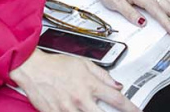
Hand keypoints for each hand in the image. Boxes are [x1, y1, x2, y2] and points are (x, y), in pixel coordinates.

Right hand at [9, 49, 138, 111]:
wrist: (33, 69)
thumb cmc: (56, 65)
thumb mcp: (83, 63)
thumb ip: (102, 74)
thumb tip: (117, 84)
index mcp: (89, 85)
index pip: (116, 99)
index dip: (130, 108)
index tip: (137, 111)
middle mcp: (80, 99)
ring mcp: (68, 109)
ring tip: (92, 111)